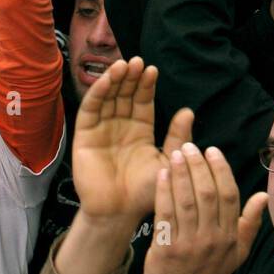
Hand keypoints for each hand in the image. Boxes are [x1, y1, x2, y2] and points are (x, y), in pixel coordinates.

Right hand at [72, 57, 192, 227]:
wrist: (120, 212)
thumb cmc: (146, 191)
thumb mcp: (168, 160)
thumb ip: (177, 136)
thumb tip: (189, 110)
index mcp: (140, 129)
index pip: (143, 101)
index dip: (146, 85)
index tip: (152, 70)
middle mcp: (121, 125)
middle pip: (125, 94)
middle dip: (131, 78)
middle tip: (137, 61)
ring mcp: (102, 128)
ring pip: (108, 97)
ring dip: (114, 80)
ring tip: (123, 65)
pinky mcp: (84, 135)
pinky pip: (91, 110)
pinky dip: (97, 93)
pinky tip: (107, 80)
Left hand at [143, 142, 266, 273]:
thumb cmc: (210, 271)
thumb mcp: (237, 251)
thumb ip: (250, 222)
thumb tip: (264, 196)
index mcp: (229, 236)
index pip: (229, 195)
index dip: (221, 170)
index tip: (212, 151)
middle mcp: (211, 239)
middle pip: (207, 194)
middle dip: (198, 166)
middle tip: (191, 147)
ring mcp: (188, 244)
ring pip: (186, 201)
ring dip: (181, 174)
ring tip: (177, 154)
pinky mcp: (166, 249)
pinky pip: (166, 214)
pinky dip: (164, 191)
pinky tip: (162, 174)